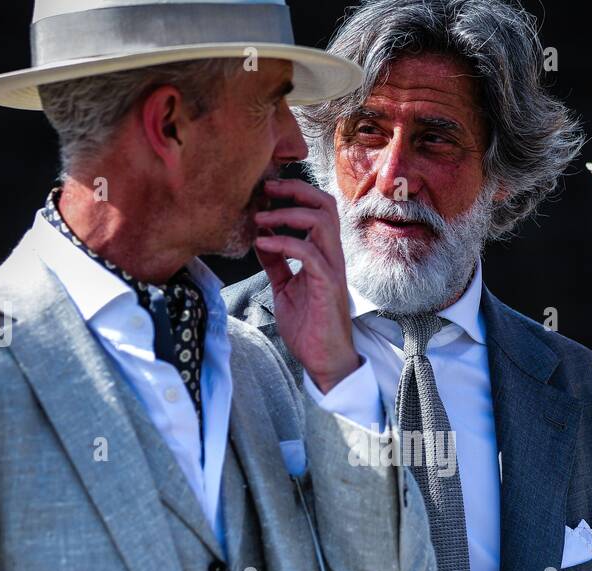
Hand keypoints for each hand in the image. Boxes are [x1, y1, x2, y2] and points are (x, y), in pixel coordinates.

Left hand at [253, 178, 359, 393]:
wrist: (324, 360)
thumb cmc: (309, 327)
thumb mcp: (284, 288)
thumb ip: (276, 263)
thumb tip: (261, 239)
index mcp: (322, 253)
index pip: (317, 208)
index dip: (294, 193)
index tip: (265, 192)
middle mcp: (331, 256)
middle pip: (325, 204)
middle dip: (294, 190)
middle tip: (266, 190)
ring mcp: (331, 269)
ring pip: (321, 221)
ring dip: (287, 213)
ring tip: (260, 218)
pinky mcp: (326, 285)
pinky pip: (308, 253)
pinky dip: (284, 243)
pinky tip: (262, 244)